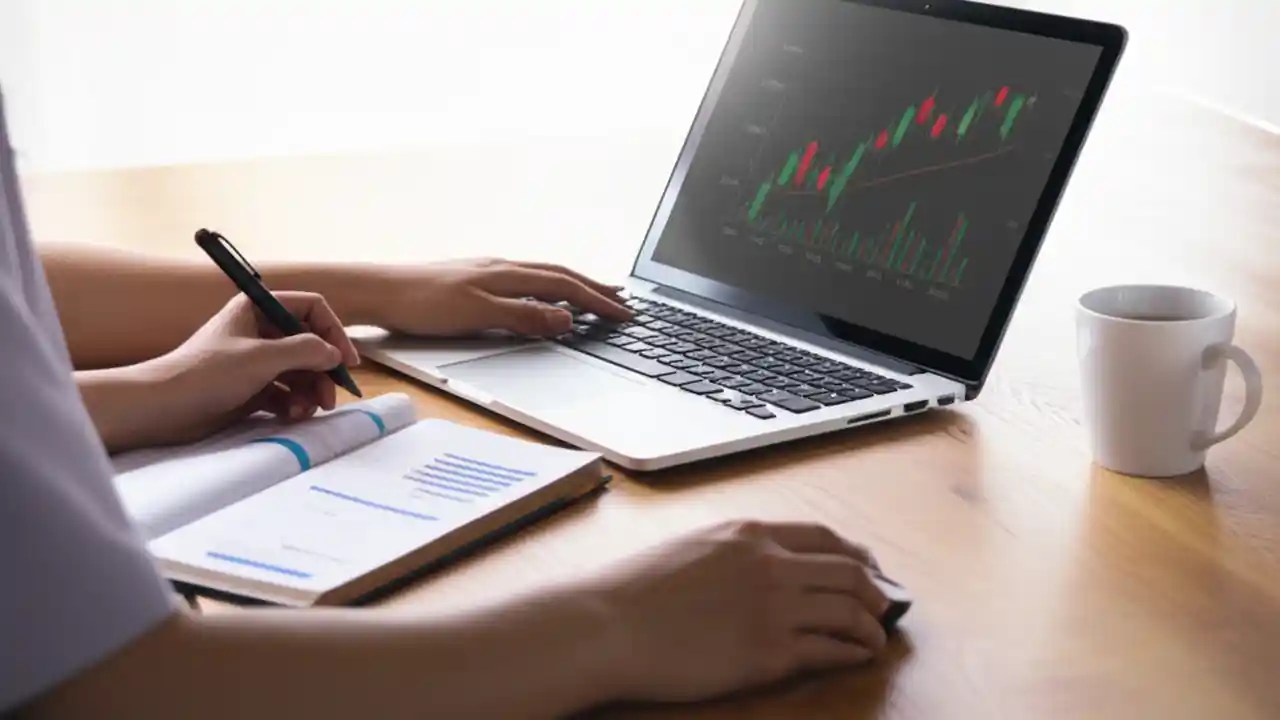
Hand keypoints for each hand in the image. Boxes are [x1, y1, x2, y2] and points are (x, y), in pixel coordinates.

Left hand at [81, 292, 360, 450]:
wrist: (161, 407)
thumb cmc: (207, 373)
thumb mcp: (261, 357)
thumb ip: (305, 350)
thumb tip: (335, 354)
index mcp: (257, 309)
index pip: (310, 308)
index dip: (333, 332)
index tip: (346, 361)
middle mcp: (259, 331)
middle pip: (309, 344)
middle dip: (323, 371)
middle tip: (331, 398)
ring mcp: (255, 361)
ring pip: (300, 371)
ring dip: (310, 391)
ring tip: (309, 411)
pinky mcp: (251, 388)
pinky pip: (286, 392)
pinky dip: (294, 404)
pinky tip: (292, 415)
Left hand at [349, 258, 632, 336]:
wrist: (377, 290)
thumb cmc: (421, 304)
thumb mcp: (478, 315)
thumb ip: (524, 317)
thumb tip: (568, 319)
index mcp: (508, 273)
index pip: (566, 286)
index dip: (598, 301)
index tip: (626, 315)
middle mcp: (501, 266)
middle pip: (559, 274)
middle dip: (594, 287)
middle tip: (622, 299)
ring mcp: (487, 270)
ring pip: (542, 274)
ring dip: (573, 284)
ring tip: (592, 293)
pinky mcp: (472, 278)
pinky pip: (524, 279)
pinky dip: (547, 286)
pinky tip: (542, 294)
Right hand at [586, 520, 889, 702]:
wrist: (609, 625)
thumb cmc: (636, 589)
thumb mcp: (694, 546)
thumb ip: (737, 550)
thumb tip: (769, 562)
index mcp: (750, 533)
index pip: (824, 537)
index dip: (857, 554)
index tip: (871, 568)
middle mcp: (771, 564)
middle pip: (850, 571)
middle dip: (878, 589)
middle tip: (887, 605)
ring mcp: (774, 608)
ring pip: (851, 610)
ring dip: (873, 625)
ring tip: (877, 637)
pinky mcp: (769, 653)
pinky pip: (831, 650)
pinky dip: (854, 652)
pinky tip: (857, 656)